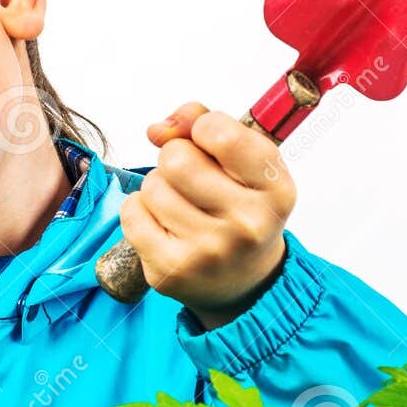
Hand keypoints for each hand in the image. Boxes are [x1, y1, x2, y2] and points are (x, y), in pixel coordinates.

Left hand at [120, 102, 296, 327]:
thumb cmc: (241, 210)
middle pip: (176, 159)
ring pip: (152, 186)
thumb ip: (206, 125)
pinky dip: (140, 210)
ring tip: (182, 205)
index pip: (221, 133)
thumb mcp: (246, 164)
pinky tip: (162, 224)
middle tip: (191, 179)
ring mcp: (208, 251)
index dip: (203, 128)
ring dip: (159, 188)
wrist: (244, 281)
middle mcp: (247, 224)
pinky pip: (132, 212)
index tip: (208, 141)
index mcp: (275, 190)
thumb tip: (158, 129)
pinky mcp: (171, 270)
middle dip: (175, 158)